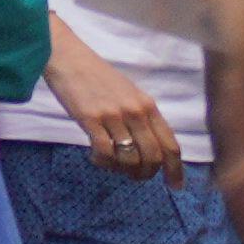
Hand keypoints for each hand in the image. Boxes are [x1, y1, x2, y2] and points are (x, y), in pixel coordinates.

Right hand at [44, 22, 182, 184]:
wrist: (68, 57)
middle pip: (152, 157)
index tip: (175, 186)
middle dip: (145, 173)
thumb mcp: (129, 93)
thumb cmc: (98, 75)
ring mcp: (113, 116)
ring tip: (112, 165)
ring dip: (122, 170)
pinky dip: (102, 162)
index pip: (170, 146)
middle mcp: (135, 112)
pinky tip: (95, 157)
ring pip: (129, 158)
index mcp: (148, 105)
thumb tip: (151, 148)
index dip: (175, 170)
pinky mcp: (90, 119)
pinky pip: (104, 152)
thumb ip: (142, 117)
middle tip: (135, 176)